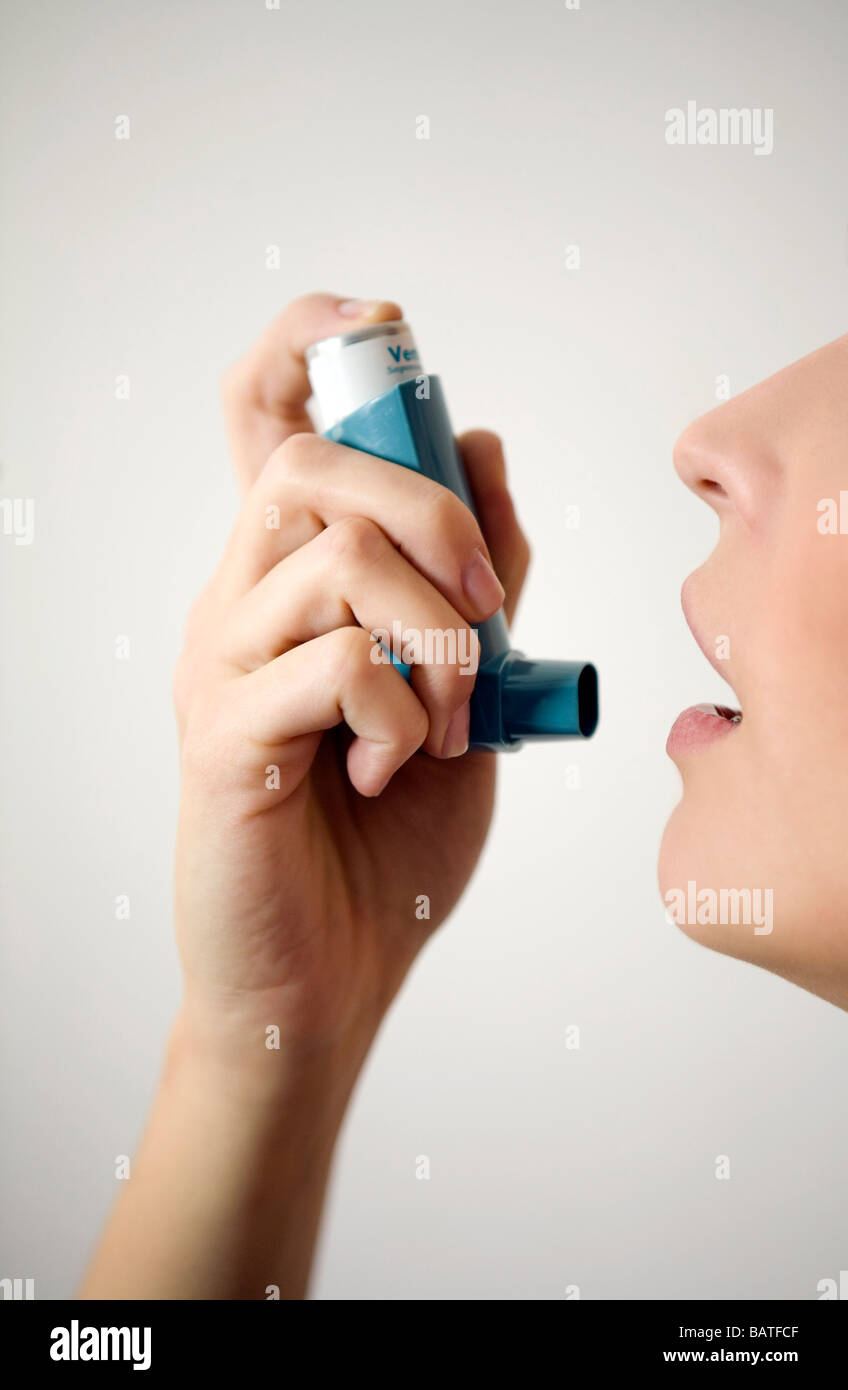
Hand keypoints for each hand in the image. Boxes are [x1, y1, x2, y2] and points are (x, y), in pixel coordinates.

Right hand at [173, 293, 530, 1079]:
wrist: (326, 981)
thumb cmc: (387, 843)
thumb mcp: (464, 694)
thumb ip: (476, 579)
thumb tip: (485, 446)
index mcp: (290, 585)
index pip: (262, 418)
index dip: (307, 342)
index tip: (381, 327)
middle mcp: (237, 605)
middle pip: (311, 463)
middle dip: (429, 510)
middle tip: (481, 607)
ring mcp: (220, 668)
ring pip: (333, 559)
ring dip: (434, 639)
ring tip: (443, 724)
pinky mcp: (222, 739)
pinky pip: (330, 666)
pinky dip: (398, 713)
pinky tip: (394, 768)